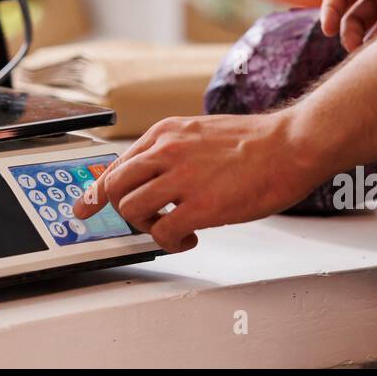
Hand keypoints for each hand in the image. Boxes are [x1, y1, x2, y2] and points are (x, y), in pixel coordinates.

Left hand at [71, 111, 315, 252]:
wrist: (291, 144)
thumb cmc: (256, 142)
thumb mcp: (200, 133)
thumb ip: (173, 152)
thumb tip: (153, 177)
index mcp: (166, 133)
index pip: (116, 164)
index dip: (97, 191)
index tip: (85, 207)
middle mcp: (167, 151)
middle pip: (115, 188)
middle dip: (122, 211)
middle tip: (141, 223)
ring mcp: (182, 178)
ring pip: (132, 210)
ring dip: (147, 226)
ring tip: (173, 227)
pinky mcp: (200, 205)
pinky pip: (163, 232)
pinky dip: (170, 242)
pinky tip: (190, 237)